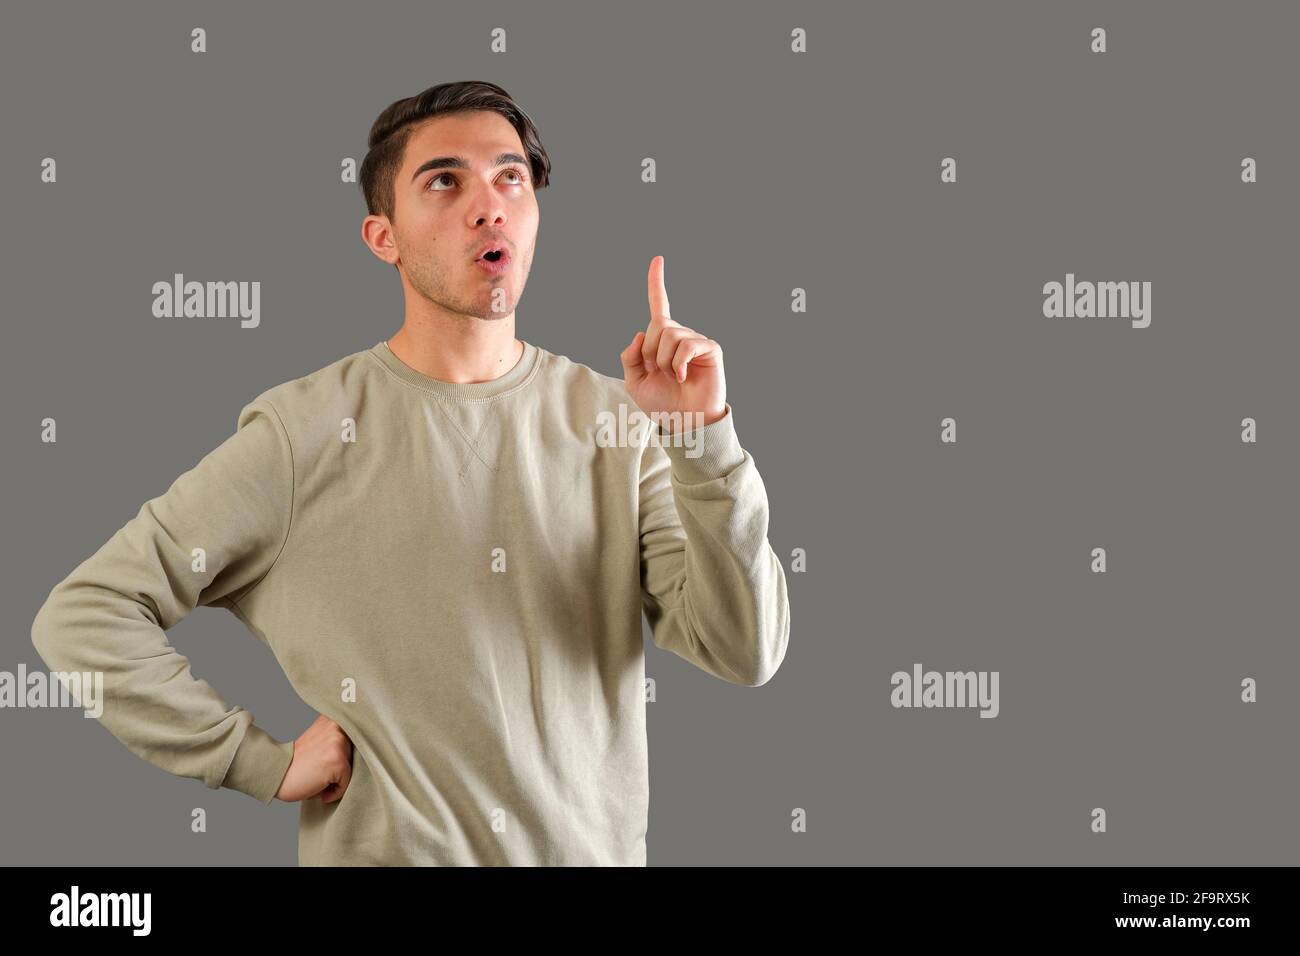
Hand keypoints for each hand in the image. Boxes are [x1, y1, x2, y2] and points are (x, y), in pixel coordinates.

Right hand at [275, 713, 353, 802]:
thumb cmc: (297, 765)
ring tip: (319, 780)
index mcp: (333, 719)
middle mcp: (337, 727)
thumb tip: (366, 751)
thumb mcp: (319, 742)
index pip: (361, 732)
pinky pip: (346, 783)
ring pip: (353, 769)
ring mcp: (338, 744)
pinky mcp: (338, 762)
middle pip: (358, 754)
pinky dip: (335, 792)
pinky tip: (319, 790)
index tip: (343, 759)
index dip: (357, 748)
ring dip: (339, 780)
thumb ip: (338, 740)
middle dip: (344, 768)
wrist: (274, 774)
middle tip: (323, 774)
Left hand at [619, 255, 726, 427]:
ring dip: (664, 361)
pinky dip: (678, 364)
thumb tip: (640, 332)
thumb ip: (630, 356)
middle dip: (650, 352)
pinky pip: (686, 345)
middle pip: (657, 325)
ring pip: (670, 335)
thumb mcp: (634, 381)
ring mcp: (695, 341)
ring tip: (673, 377)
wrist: (684, 422)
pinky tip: (683, 377)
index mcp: (661, 340)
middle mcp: (680, 335)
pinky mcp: (710, 349)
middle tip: (659, 372)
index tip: (657, 259)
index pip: (658, 305)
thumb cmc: (662, 403)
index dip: (656, 282)